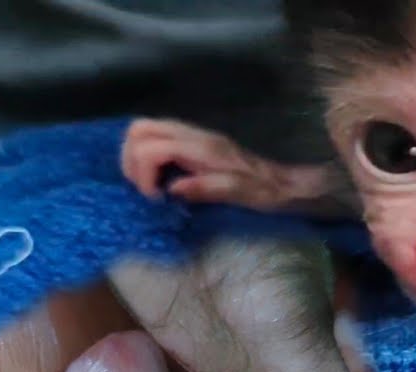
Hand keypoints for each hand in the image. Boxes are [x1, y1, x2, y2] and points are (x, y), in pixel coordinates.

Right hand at [121, 118, 305, 210]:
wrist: (284, 182)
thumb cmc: (264, 192)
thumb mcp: (240, 194)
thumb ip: (206, 189)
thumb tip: (172, 189)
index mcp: (202, 148)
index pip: (151, 148)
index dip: (142, 173)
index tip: (155, 198)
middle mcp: (193, 135)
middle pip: (139, 129)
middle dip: (131, 160)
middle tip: (144, 188)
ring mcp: (192, 135)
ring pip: (144, 130)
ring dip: (136, 156)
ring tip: (149, 185)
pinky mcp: (193, 142)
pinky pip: (158, 137)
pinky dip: (147, 155)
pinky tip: (160, 178)